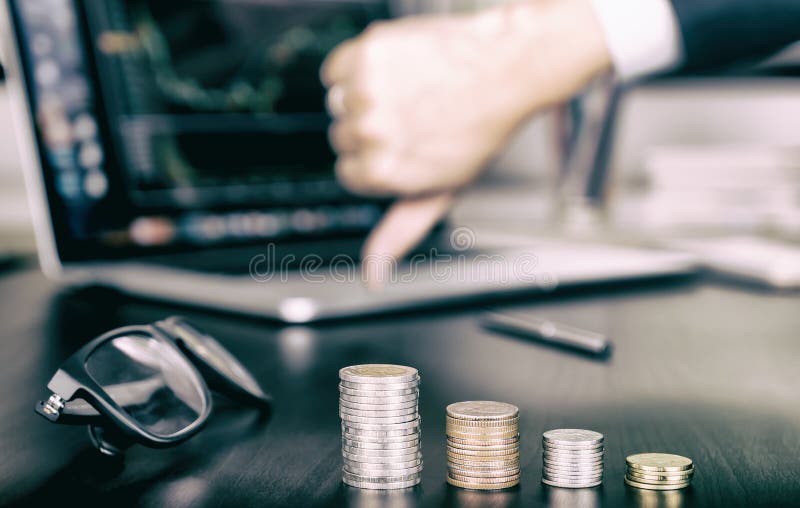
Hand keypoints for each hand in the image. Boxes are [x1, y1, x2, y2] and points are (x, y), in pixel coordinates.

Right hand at [321, 0, 610, 285]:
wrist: (507, 71)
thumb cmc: (480, 132)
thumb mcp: (440, 193)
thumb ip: (400, 233)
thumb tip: (372, 278)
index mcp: (381, 172)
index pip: (349, 171)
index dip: (378, 158)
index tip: (407, 145)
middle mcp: (370, 132)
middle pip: (342, 135)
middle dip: (373, 127)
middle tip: (415, 117)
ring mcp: (368, 90)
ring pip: (338, 101)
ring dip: (364, 97)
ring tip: (410, 93)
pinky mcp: (368, 52)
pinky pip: (336, 69)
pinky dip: (356, 66)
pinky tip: (396, 71)